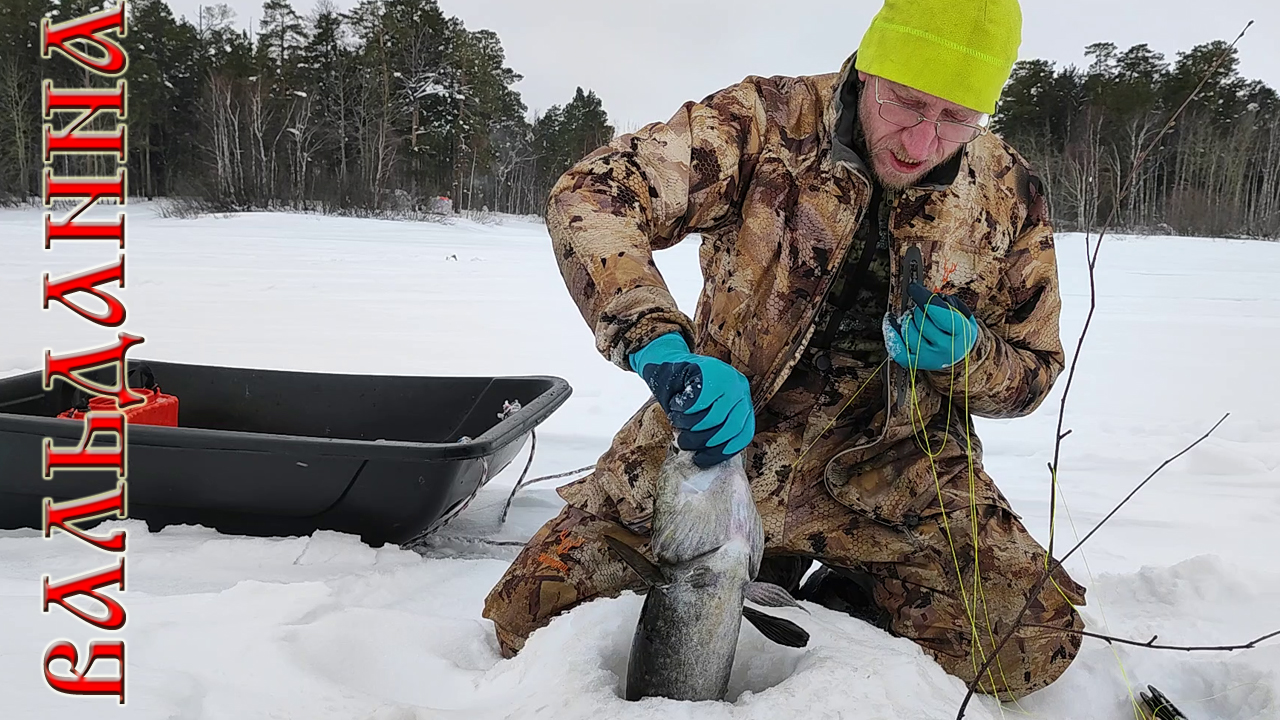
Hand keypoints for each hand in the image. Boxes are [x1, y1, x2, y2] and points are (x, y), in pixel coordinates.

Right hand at [628, 333, 754, 467]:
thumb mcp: (703, 414)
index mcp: (742, 402)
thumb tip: (708, 456)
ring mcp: (728, 377)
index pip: (743, 434)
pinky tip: (675, 406)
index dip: (723, 451)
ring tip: (676, 422)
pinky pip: (699, 402)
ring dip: (691, 426)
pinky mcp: (710, 370)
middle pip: (731, 428)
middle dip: (704, 441)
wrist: (665, 363)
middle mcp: (741, 389)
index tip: (702, 460)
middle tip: (684, 444)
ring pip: (715, 417)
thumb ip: (711, 430)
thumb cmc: (683, 394)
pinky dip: (684, 410)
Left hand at [884, 282, 980, 370]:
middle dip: (918, 309)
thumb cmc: (959, 330)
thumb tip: (928, 297)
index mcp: (959, 331)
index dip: (922, 297)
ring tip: (912, 317)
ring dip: (907, 320)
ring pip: (908, 332)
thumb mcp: (962, 313)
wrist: (962, 356)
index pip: (937, 310)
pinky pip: (897, 349)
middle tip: (921, 309)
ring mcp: (929, 357)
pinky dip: (890, 333)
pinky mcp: (916, 363)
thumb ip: (948, 303)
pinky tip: (890, 322)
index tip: (913, 288)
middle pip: (921, 320)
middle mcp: (944, 347)